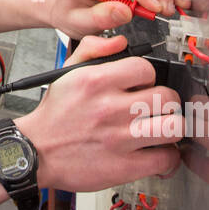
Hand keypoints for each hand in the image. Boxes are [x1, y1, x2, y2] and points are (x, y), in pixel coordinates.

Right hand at [21, 35, 181, 191]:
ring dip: (172, 128)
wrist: (34, 152)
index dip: (148, 77)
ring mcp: (119, 139)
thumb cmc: (55, 115)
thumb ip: (94, 48)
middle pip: (167, 97)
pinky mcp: (124, 167)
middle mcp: (109, 108)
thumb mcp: (66, 71)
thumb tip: (120, 42)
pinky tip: (158, 153)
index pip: (146, 69)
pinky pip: (165, 160)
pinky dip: (167, 159)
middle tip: (158, 108)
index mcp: (96, 81)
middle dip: (166, 102)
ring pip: (173, 128)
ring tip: (162, 129)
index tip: (143, 86)